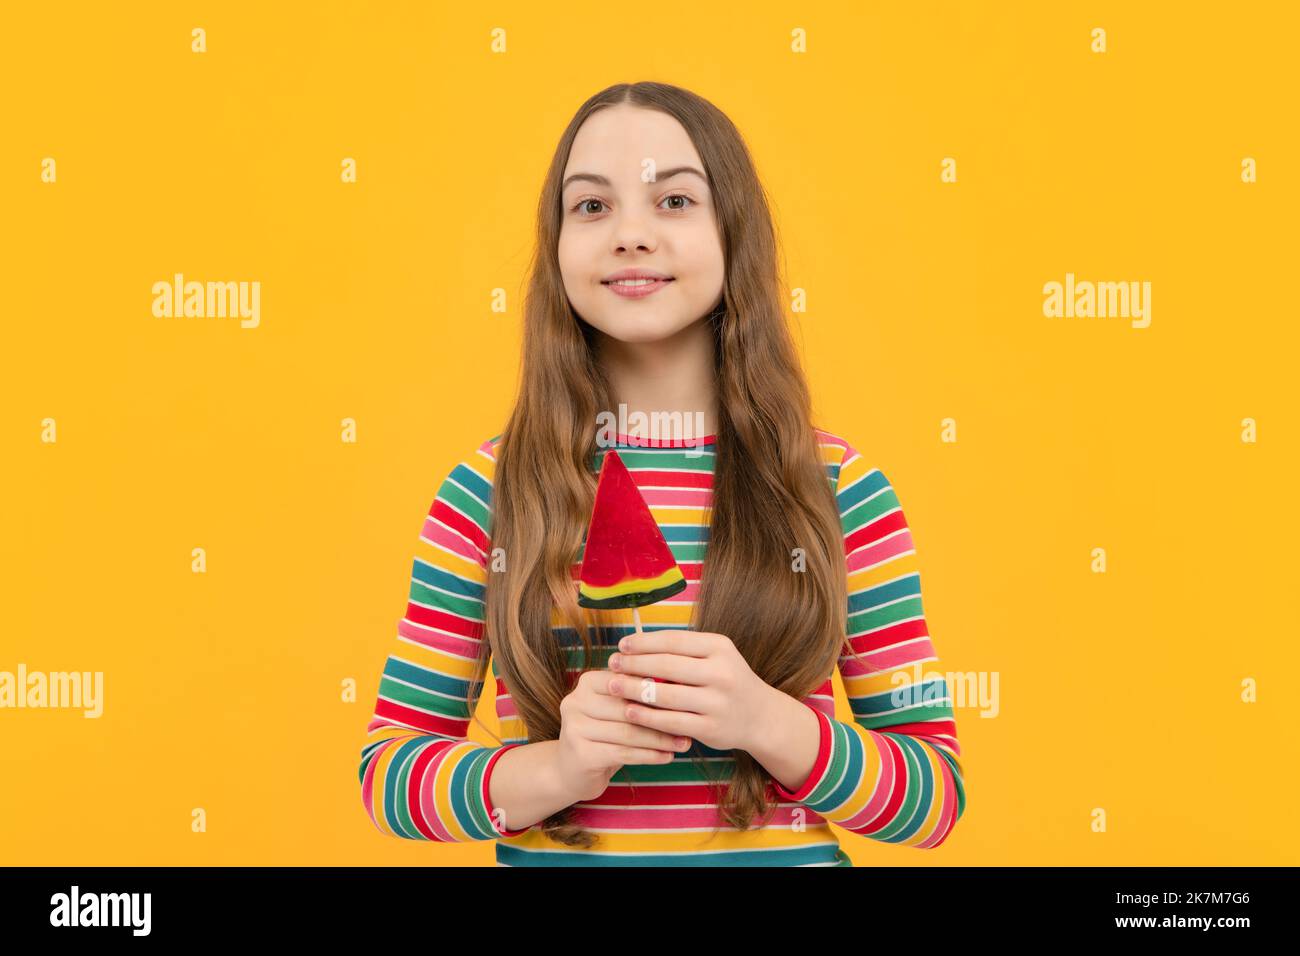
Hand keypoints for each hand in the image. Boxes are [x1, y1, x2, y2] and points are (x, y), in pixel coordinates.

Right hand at [554, 669, 693, 802]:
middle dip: (662, 716)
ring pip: (628, 731)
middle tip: (691, 722)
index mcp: (587, 682)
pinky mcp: (580, 754)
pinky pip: (623, 752)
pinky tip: (666, 756)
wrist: (571, 770)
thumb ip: (638, 696)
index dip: (657, 688)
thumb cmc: (605, 733)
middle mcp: (575, 701)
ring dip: (660, 739)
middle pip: (628, 706)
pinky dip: (649, 755)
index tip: (687, 695)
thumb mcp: (618, 710)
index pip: (627, 679)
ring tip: (684, 743)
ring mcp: (574, 728)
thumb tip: (680, 686)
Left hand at [606, 630, 772, 752]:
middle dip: (634, 664)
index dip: (643, 642)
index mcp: (719, 647)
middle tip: (612, 664)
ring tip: (613, 686)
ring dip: (634, 690)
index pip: (673, 640)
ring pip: (666, 695)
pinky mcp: (711, 728)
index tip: (622, 645)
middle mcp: (721, 673)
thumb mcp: (715, 656)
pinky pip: (671, 721)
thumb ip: (682, 651)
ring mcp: (717, 702)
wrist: (760, 716)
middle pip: (666, 665)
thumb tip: (635, 647)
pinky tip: (629, 711)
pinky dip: (646, 716)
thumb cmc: (727, 680)